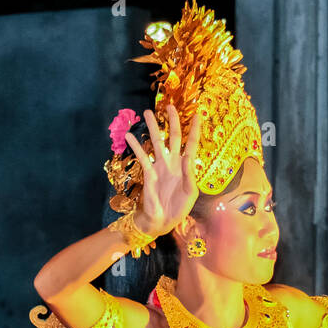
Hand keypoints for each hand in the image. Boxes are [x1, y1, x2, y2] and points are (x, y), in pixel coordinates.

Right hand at [122, 105, 201, 238]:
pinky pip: (142, 156)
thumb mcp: (190, 194)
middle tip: (169, 106)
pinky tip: (130, 135)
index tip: (198, 114)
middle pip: (173, 137)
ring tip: (147, 113)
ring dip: (152, 128)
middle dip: (172, 122)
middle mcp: (173, 163)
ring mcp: (161, 166)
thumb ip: (190, 176)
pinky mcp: (149, 172)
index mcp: (186, 167)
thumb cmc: (179, 209)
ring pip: (157, 142)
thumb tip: (188, 157)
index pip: (192, 144)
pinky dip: (136, 146)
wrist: (162, 220)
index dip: (195, 130)